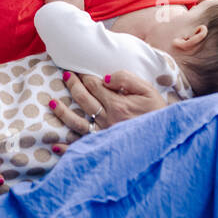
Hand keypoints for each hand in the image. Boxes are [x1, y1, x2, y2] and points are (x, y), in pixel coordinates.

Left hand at [47, 70, 167, 154]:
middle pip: (83, 99)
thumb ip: (127, 79)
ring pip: (76, 123)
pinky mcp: (103, 148)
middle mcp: (107, 120)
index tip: (78, 69)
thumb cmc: (158, 112)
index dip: (84, 76)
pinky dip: (67, 149)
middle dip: (73, 85)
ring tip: (51, 102)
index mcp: (117, 104)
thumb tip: (105, 78)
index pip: (94, 86)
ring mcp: (103, 135)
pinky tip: (55, 146)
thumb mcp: (148, 90)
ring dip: (62, 112)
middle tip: (66, 75)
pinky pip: (81, 148)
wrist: (166, 137)